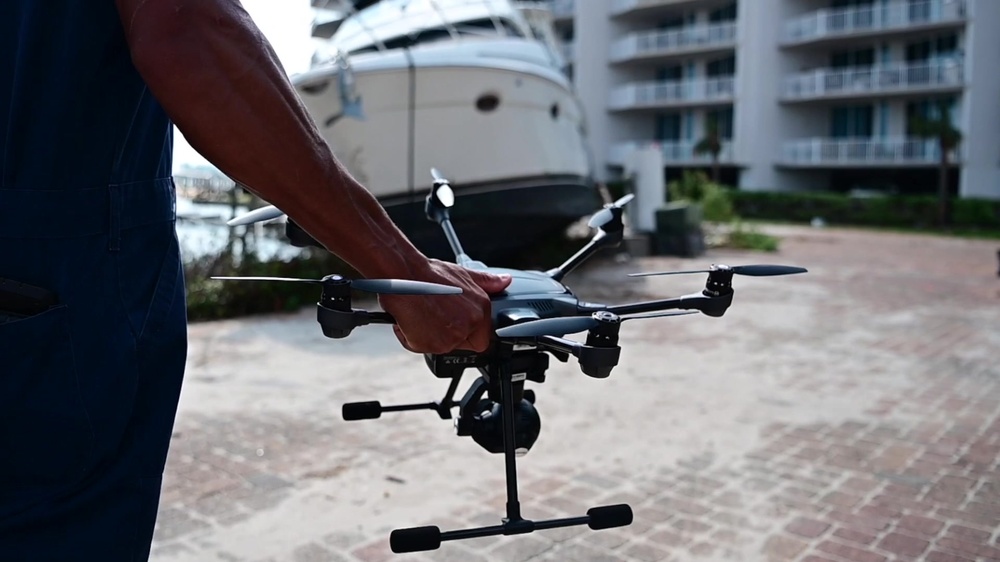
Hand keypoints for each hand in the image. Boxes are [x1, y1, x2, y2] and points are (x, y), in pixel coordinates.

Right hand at [378, 259, 511, 353]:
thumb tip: (504, 281)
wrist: (404, 275)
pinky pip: (420, 347)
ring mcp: (451, 336)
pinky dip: (411, 336)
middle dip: (448, 335)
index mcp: (480, 308)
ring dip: (429, 335)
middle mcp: (469, 323)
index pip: (483, 336)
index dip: (468, 333)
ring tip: (421, 315)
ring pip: (441, 347)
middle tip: (435, 318)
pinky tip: (409, 319)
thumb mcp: (463, 274)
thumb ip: (487, 282)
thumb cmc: (429, 274)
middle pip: (462, 344)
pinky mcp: (430, 344)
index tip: (455, 324)